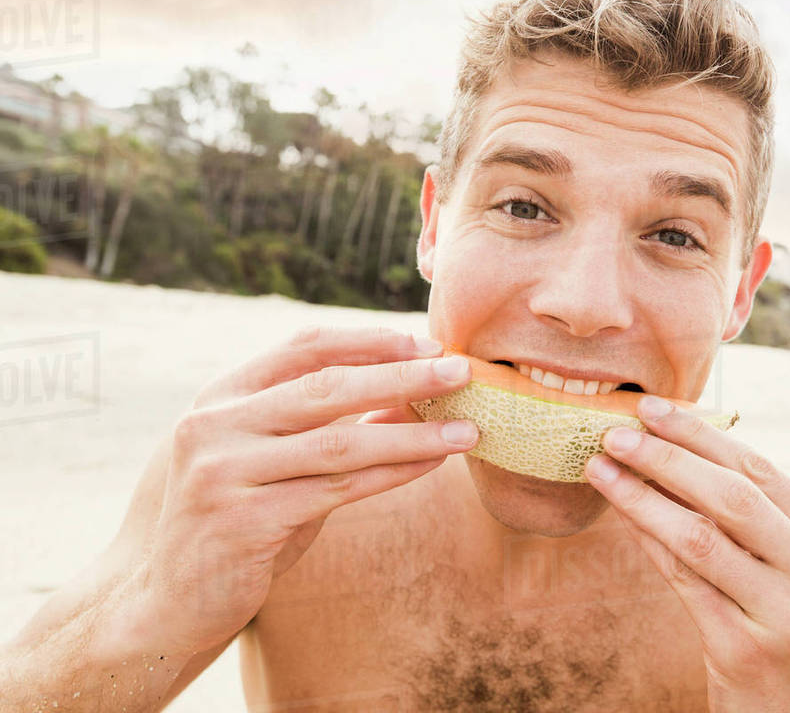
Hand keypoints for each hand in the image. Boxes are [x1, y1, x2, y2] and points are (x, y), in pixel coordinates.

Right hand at [128, 326, 476, 655]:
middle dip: (403, 376)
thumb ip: (327, 426)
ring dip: (413, 434)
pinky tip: (431, 464)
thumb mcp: (274, 460)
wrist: (168, 601)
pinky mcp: (244, 521)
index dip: (369, 341)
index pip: (302, 347)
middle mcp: (214, 426)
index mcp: (220, 398)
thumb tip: (411, 398)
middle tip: (460, 371)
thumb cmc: (238, 520)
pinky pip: (338, 490)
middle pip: (326, 387)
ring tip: (468, 429)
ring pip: (340, 442)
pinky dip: (392, 473)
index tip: (427, 342)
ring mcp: (223, 473)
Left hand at [585, 396, 789, 712]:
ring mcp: (788, 617)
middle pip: (735, 496)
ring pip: (702, 536)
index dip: (703, 435)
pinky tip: (622, 515)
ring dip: (643, 494)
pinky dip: (649, 539)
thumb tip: (682, 447)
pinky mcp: (745, 652)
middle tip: (617, 430)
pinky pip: (684, 581)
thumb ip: (760, 518)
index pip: (763, 471)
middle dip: (669, 456)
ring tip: (602, 466)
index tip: (655, 408)